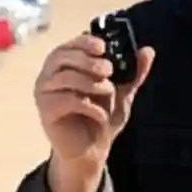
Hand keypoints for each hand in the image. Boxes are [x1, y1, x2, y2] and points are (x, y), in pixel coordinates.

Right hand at [34, 33, 154, 169]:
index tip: (103, 47)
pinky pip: (66, 100)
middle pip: (62, 56)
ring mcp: (44, 92)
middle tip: (109, 69)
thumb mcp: (123, 92)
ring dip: (91, 82)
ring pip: (65, 77)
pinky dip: (88, 105)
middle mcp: (50, 75)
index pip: (70, 45)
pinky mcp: (45, 111)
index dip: (85, 42)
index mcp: (65, 64)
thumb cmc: (101, 116)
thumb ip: (133, 72)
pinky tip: (99, 114)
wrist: (92, 150)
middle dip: (88, 60)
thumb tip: (148, 51)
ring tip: (108, 91)